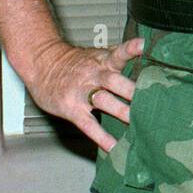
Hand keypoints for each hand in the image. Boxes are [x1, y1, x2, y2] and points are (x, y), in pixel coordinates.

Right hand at [19, 37, 143, 151]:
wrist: (42, 65)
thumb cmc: (75, 62)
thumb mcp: (96, 55)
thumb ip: (118, 58)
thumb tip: (146, 56)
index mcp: (103, 61)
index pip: (119, 52)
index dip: (131, 49)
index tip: (144, 45)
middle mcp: (95, 75)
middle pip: (115, 80)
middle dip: (132, 90)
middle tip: (150, 98)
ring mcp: (82, 92)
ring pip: (103, 101)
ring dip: (120, 111)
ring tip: (136, 121)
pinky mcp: (72, 109)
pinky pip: (88, 124)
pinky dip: (100, 136)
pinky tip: (112, 147)